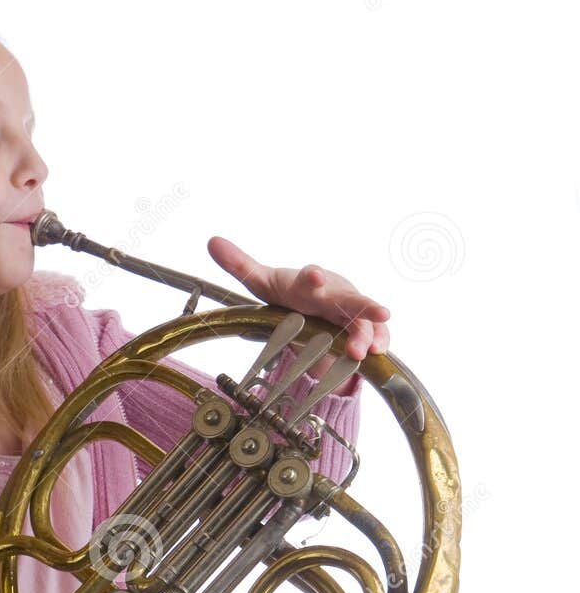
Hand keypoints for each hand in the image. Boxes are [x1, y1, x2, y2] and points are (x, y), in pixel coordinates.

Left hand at [207, 235, 389, 381]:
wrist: (316, 300)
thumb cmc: (290, 292)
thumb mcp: (263, 283)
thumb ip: (240, 266)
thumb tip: (212, 241)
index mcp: (307, 283)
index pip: (310, 277)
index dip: (313, 277)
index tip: (315, 277)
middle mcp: (332, 294)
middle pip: (348, 299)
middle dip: (362, 306)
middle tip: (380, 311)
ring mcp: (349, 311)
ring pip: (362, 321)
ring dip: (366, 334)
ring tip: (367, 350)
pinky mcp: (360, 326)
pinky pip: (375, 333)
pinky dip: (379, 340)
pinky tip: (380, 351)